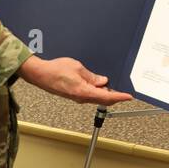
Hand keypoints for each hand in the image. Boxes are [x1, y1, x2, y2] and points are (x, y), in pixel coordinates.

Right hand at [17, 56, 132, 105]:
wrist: (40, 74)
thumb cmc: (55, 70)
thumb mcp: (78, 68)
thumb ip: (92, 76)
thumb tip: (102, 81)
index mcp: (84, 92)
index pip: (106, 97)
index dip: (119, 97)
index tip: (128, 97)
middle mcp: (81, 98)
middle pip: (102, 100)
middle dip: (114, 96)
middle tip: (123, 92)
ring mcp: (77, 97)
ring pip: (96, 98)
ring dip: (105, 94)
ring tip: (112, 87)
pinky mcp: (73, 95)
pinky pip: (89, 95)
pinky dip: (97, 92)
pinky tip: (98, 86)